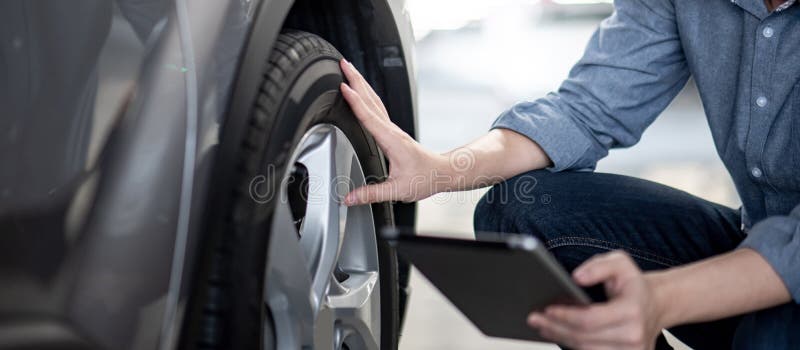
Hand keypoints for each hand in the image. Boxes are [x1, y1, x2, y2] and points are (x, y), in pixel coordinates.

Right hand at [339, 59, 446, 204]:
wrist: (442, 172)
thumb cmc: (424, 178)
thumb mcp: (397, 190)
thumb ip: (371, 194)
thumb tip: (349, 198)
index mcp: (391, 141)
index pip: (369, 116)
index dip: (355, 101)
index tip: (343, 86)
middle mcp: (391, 130)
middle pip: (371, 99)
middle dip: (357, 79)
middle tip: (343, 63)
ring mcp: (392, 129)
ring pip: (374, 100)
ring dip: (361, 83)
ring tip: (349, 70)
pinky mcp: (391, 131)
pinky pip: (376, 108)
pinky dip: (366, 96)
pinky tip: (360, 92)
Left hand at [527, 251, 664, 349]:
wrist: (656, 304)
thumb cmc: (633, 284)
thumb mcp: (620, 262)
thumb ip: (598, 266)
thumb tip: (576, 277)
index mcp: (632, 311)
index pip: (590, 319)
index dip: (565, 316)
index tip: (546, 309)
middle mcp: (634, 336)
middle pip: (584, 338)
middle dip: (555, 328)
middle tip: (534, 318)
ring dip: (561, 339)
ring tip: (542, 326)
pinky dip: (574, 345)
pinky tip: (559, 334)